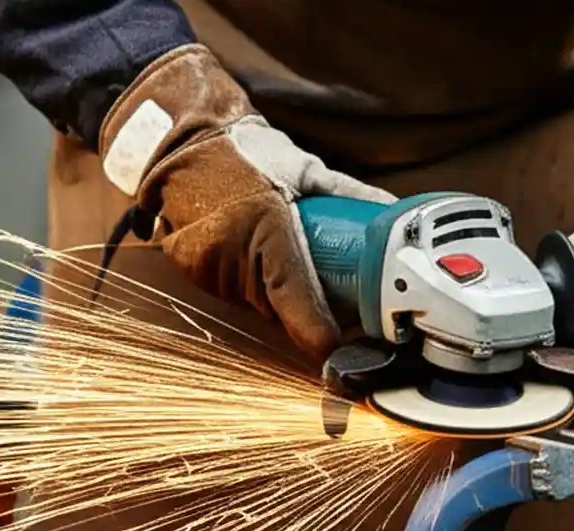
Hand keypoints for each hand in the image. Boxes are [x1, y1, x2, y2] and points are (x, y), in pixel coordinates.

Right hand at [99, 44, 394, 359]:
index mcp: (266, 226)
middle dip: (306, 309)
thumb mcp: (303, 167)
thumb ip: (349, 194)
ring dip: (276, 295)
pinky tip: (255, 255)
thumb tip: (391, 214)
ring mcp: (207, 264)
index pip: (294, 296)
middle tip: (333, 294)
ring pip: (256, 303)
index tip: (336, 348)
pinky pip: (232, 292)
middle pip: (280, 307)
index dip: (316, 330)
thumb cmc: (246, 150)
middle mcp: (232, 251)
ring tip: (286, 259)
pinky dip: (249, 283)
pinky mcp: (191, 269)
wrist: (182, 139)